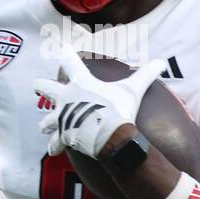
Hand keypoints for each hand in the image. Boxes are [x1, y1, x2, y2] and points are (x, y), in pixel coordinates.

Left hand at [34, 44, 166, 157]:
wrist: (111, 135)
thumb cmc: (120, 109)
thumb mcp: (134, 90)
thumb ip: (146, 75)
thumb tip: (162, 62)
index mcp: (81, 83)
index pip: (70, 62)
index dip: (66, 53)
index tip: (61, 47)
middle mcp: (66, 98)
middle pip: (45, 88)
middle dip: (41, 86)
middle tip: (37, 85)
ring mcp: (62, 117)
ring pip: (47, 120)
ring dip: (47, 124)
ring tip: (44, 128)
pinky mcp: (63, 135)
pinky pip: (55, 143)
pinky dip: (55, 146)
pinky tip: (53, 151)